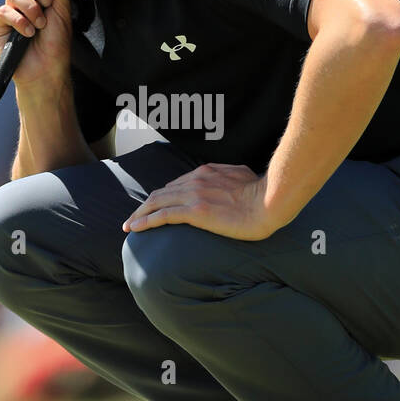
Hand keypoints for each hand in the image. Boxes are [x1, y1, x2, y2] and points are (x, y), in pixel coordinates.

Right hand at [0, 0, 72, 87]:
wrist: (47, 70)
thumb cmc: (56, 43)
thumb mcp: (62, 10)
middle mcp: (22, 0)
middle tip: (47, 2)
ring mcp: (9, 12)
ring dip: (31, 9)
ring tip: (40, 25)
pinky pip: (4, 12)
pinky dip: (19, 21)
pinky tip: (28, 33)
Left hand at [122, 164, 276, 241]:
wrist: (271, 201)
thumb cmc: (264, 193)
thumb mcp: (243, 177)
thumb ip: (229, 177)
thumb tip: (229, 180)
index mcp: (206, 172)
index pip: (176, 184)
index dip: (163, 197)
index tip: (155, 207)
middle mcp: (195, 180)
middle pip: (161, 192)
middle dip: (145, 205)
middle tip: (134, 217)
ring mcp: (194, 195)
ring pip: (156, 202)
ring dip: (139, 213)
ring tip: (128, 225)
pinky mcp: (195, 211)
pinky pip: (162, 215)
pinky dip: (145, 221)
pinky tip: (135, 228)